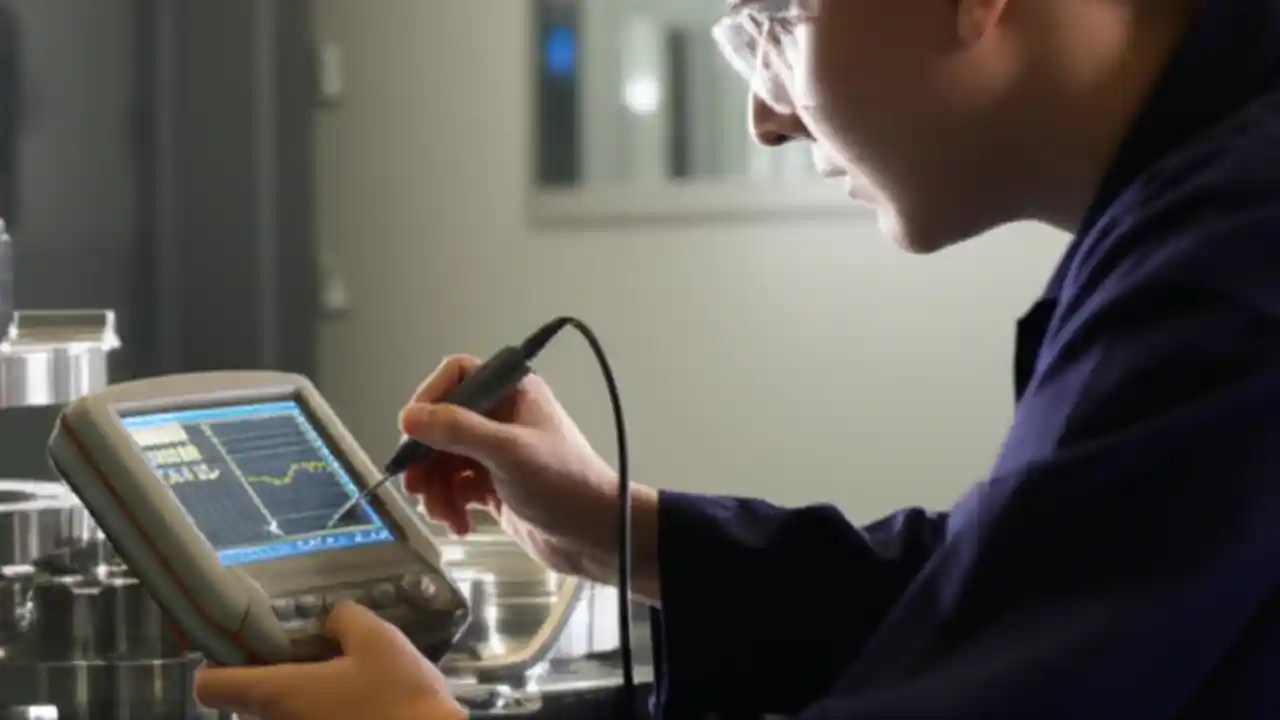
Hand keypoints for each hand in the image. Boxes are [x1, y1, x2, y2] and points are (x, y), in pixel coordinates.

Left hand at [192, 602, 465, 719]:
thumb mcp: (376, 638)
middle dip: (267, 669)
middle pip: (246, 698)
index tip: (241, 642)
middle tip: (304, 646)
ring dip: (297, 689)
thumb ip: (342, 619)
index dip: (216, 661)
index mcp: (279, 692)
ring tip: (337, 667)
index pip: (210, 686)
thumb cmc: (398, 693)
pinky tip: (354, 693)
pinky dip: (319, 706)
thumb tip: (329, 622)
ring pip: (278, 712)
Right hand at [400, 355, 660, 601]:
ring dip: (435, 487)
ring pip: (444, 459)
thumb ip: (458, 431)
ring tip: (442, 513)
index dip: (430, 397)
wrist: (595, 536)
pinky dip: (449, 504)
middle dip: (426, 457)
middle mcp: (502, 417)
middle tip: (416, 486)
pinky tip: (458, 523)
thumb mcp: (508, 452)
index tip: (411, 429)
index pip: (458, 376)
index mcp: (513, 393)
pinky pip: (455, 488)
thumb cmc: (563, 484)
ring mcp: (496, 453)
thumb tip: (408, 417)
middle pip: (443, 423)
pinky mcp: (493, 486)